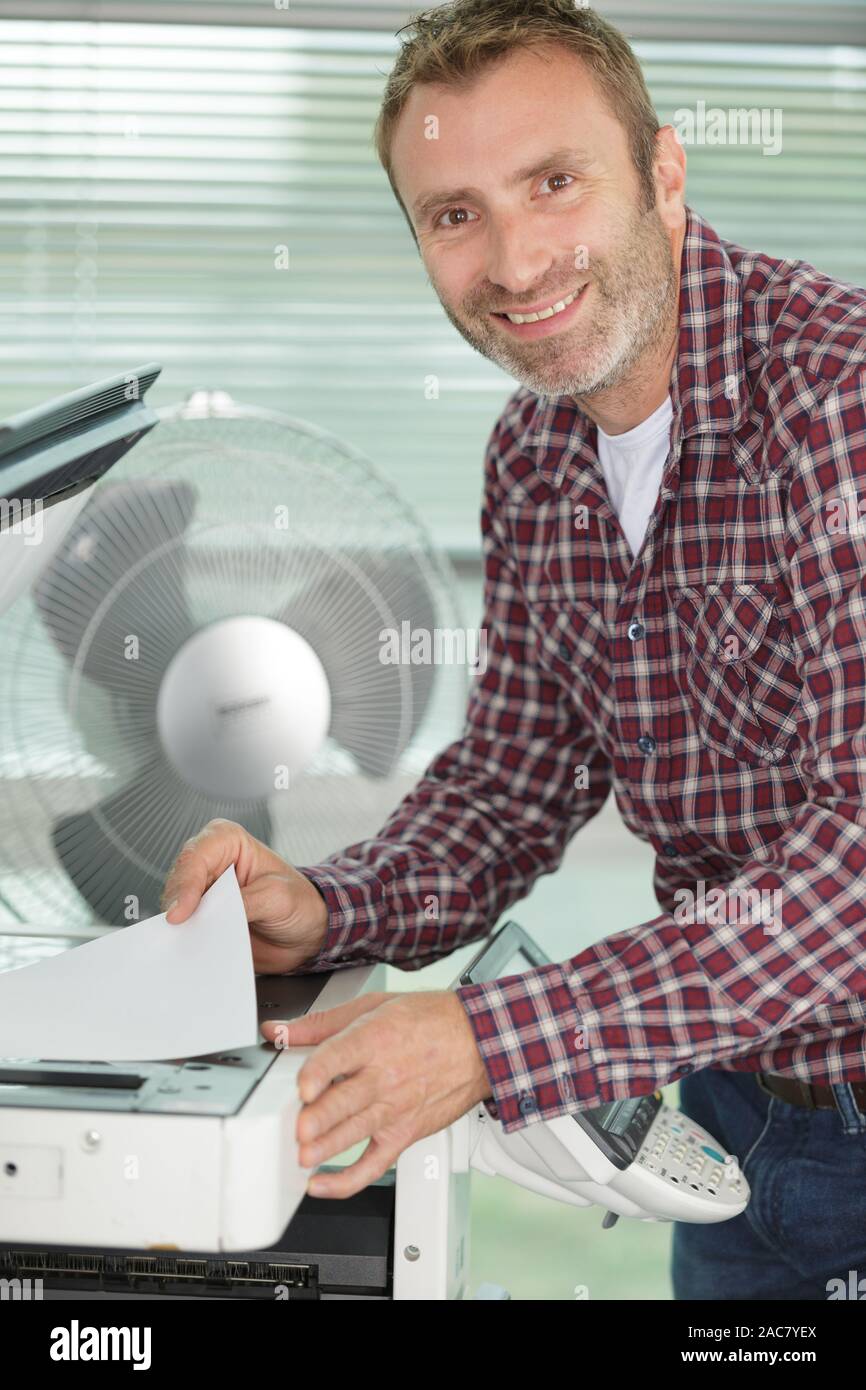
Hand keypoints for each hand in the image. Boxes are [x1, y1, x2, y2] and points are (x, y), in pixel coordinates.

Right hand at [160, 818, 328, 972]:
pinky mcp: (202, 916)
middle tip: (183, 931)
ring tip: (190, 941)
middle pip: (178, 881)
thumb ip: (243, 903)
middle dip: (178, 907)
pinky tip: (192, 948)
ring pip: (175, 906)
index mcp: (227, 840)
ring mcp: (203, 890)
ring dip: (181, 926)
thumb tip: (210, 914)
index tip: (181, 914)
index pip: (195, 858)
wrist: (308, 932)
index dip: (185, 886)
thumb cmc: (299, 902)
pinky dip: (186, 938)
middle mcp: (210, 862)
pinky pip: (184, 928)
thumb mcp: (276, 897)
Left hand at [260, 990, 492, 1197]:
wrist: (479, 1041)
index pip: (342, 1056)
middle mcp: (384, 1076)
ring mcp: (395, 1108)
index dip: (321, 1072)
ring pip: (356, 1132)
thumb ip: (321, 1023)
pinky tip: (322, 1184)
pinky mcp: (404, 1132)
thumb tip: (279, 1031)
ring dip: (328, 1147)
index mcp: (374, 1038)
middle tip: (299, 1130)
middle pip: (347, 1100)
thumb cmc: (430, 1021)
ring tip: (303, 1157)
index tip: (303, 1085)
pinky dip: (349, 1179)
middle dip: (321, 1118)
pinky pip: (375, 1163)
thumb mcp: (374, 1005)